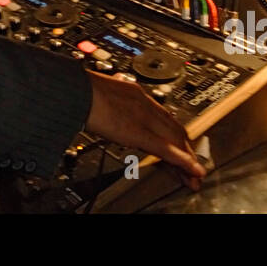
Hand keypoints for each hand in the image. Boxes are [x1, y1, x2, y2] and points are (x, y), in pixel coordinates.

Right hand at [84, 71, 205, 189]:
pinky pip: (164, 148)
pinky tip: (191, 170)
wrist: (73, 89)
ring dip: (187, 159)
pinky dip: (181, 160)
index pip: (164, 117)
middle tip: (193, 167)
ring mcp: (143, 116)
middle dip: (186, 149)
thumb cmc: (79, 91)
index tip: (181, 148)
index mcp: (134, 93)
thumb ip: (110, 105)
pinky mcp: (138, 132)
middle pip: (174, 129)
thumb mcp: (100, 96)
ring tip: (194, 176)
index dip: (175, 135)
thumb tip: (106, 113)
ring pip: (175, 139)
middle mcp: (143, 103)